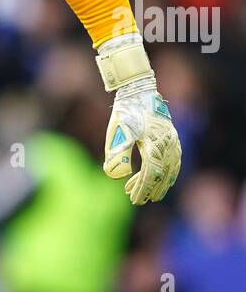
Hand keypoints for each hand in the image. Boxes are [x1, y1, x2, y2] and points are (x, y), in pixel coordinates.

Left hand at [103, 76, 181, 204]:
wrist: (138, 90)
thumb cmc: (125, 111)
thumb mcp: (118, 131)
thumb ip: (117, 153)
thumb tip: (114, 175)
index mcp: (153, 143)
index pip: (150, 174)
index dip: (142, 188)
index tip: (133, 199)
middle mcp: (166, 143)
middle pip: (162, 174)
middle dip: (151, 189)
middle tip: (140, 201)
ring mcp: (172, 139)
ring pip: (171, 168)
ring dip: (162, 183)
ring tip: (152, 194)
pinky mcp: (172, 136)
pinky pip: (176, 158)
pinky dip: (172, 171)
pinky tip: (164, 177)